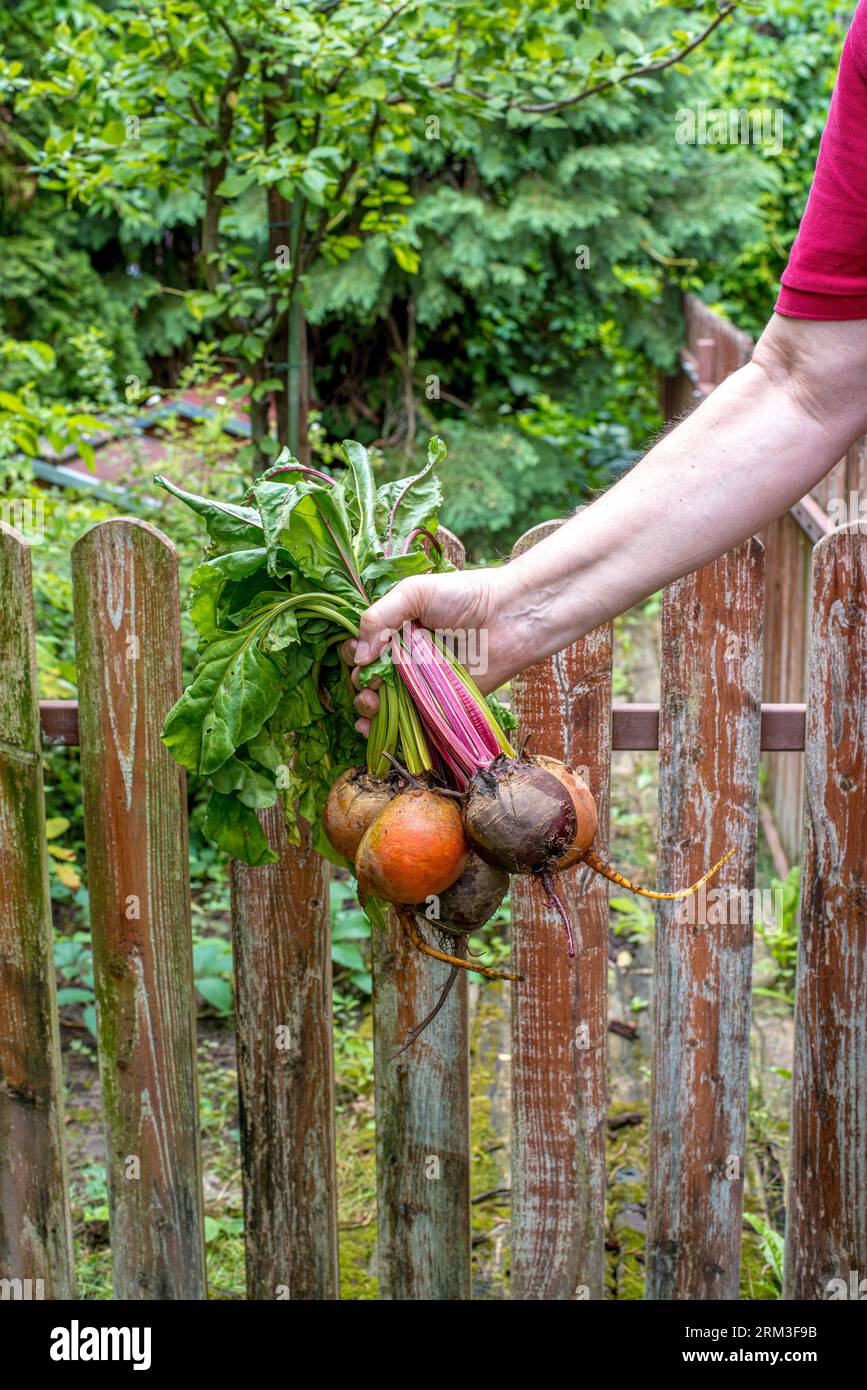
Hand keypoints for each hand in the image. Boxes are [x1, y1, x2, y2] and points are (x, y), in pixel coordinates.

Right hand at [341, 566, 527, 733]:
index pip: (361, 648)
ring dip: (367, 707)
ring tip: (372, 703)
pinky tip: (372, 729)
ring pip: (382, 703)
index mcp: (396, 630)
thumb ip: (380, 617)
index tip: (361, 657)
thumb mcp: (414, 593)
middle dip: (359, 683)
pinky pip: (409, 722)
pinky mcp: (438, 704)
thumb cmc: (464, 597)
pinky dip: (386, 730)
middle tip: (370, 683)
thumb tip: (359, 658)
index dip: (355, 655)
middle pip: (367, 678)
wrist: (508, 617)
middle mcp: (404, 657)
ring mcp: (420, 683)